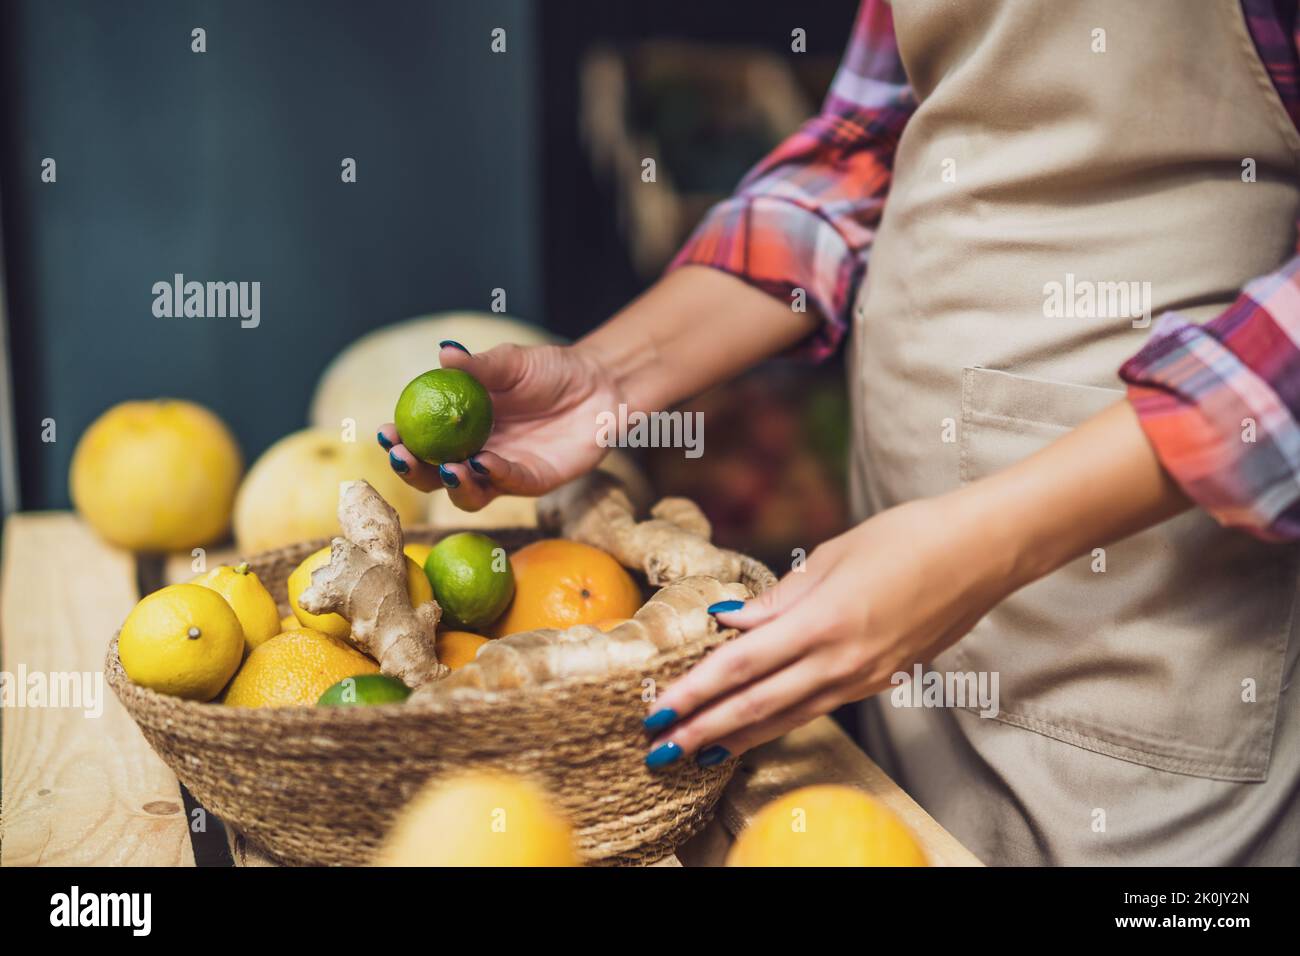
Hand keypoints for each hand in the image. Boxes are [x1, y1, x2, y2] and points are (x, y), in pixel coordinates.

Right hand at [378, 341, 623, 510]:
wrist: (600, 386)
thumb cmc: (551, 371)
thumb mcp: (512, 362)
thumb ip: (479, 364)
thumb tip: (444, 352)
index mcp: (459, 424)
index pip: (420, 438)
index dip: (399, 440)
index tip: (385, 433)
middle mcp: (474, 452)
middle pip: (433, 474)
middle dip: (413, 469)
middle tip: (402, 456)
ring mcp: (502, 472)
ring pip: (467, 492)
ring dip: (452, 484)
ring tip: (447, 467)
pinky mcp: (532, 481)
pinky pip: (508, 484)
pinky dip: (494, 476)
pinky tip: (485, 463)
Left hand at [643, 493, 1019, 766]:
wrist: (981, 553)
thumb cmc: (906, 537)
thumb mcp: (834, 554)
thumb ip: (779, 597)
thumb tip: (730, 620)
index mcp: (823, 623)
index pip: (741, 666)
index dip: (695, 691)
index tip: (659, 708)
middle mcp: (841, 661)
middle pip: (757, 706)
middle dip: (704, 731)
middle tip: (661, 750)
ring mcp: (864, 678)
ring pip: (788, 718)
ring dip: (737, 739)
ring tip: (698, 752)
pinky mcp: (880, 681)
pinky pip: (818, 709)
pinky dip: (780, 724)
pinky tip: (756, 729)